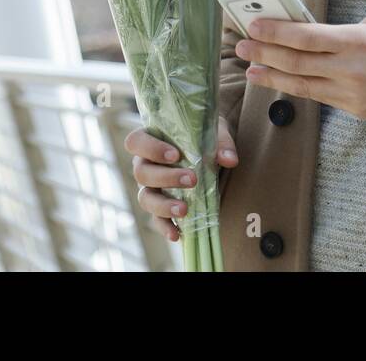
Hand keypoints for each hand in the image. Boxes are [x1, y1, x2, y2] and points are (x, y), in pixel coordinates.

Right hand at [126, 115, 238, 242]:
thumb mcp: (214, 130)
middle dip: (166, 178)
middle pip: (142, 173)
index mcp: (150, 139)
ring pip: (145, 198)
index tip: (175, 155)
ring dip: (163, 205)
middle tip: (192, 180)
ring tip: (184, 210)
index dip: (151, 149)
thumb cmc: (204, 134)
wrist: (209, 148)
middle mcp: (145, 164)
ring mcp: (150, 187)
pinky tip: (176, 234)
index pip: (135, 142)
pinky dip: (165, 227)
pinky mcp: (159, 206)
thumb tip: (230, 160)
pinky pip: (156, 219)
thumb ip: (221, 142)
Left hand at [235, 14, 365, 125]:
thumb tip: (317, 34)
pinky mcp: (355, 110)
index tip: (253, 26)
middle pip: (296, 62)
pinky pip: (320, 98)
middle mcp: (349, 68)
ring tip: (251, 71)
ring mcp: (351, 93)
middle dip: (264, 54)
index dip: (275, 32)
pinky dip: (297, 89)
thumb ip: (346, 31)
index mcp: (356, 41)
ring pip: (301, 85)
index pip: (305, 36)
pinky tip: (281, 83)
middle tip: (242, 47)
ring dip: (272, 77)